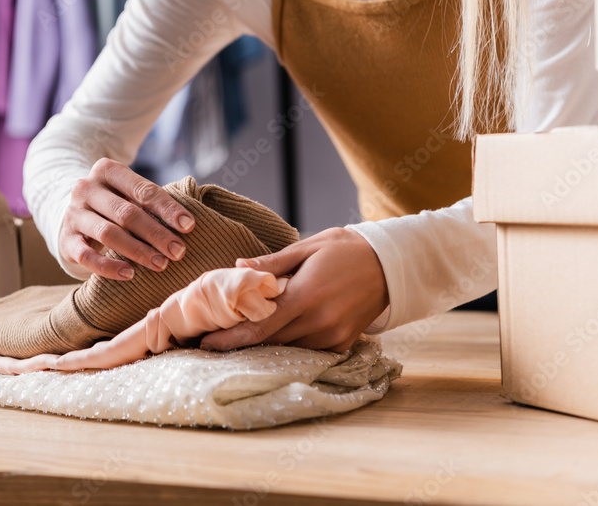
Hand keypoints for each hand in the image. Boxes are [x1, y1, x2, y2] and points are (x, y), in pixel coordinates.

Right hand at [59, 158, 194, 280]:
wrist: (74, 215)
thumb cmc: (114, 204)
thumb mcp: (128, 193)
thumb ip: (151, 200)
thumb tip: (188, 223)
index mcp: (106, 170)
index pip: (142, 189)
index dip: (167, 209)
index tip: (189, 226)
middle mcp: (86, 188)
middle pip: (126, 213)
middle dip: (156, 233)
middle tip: (179, 251)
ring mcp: (73, 214)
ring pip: (108, 234)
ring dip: (138, 251)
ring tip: (161, 264)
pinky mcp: (65, 240)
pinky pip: (87, 256)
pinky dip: (108, 267)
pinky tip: (129, 274)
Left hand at [199, 227, 388, 352]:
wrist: (391, 264)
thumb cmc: (345, 249)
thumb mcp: (307, 247)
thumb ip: (272, 262)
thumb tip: (238, 267)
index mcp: (305, 294)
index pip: (259, 325)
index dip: (230, 338)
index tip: (206, 342)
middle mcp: (319, 320)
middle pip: (270, 341)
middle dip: (242, 342)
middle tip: (215, 341)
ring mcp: (332, 335)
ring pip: (288, 348)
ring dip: (267, 343)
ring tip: (244, 335)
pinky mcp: (342, 342)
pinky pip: (308, 349)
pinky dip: (291, 343)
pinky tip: (280, 333)